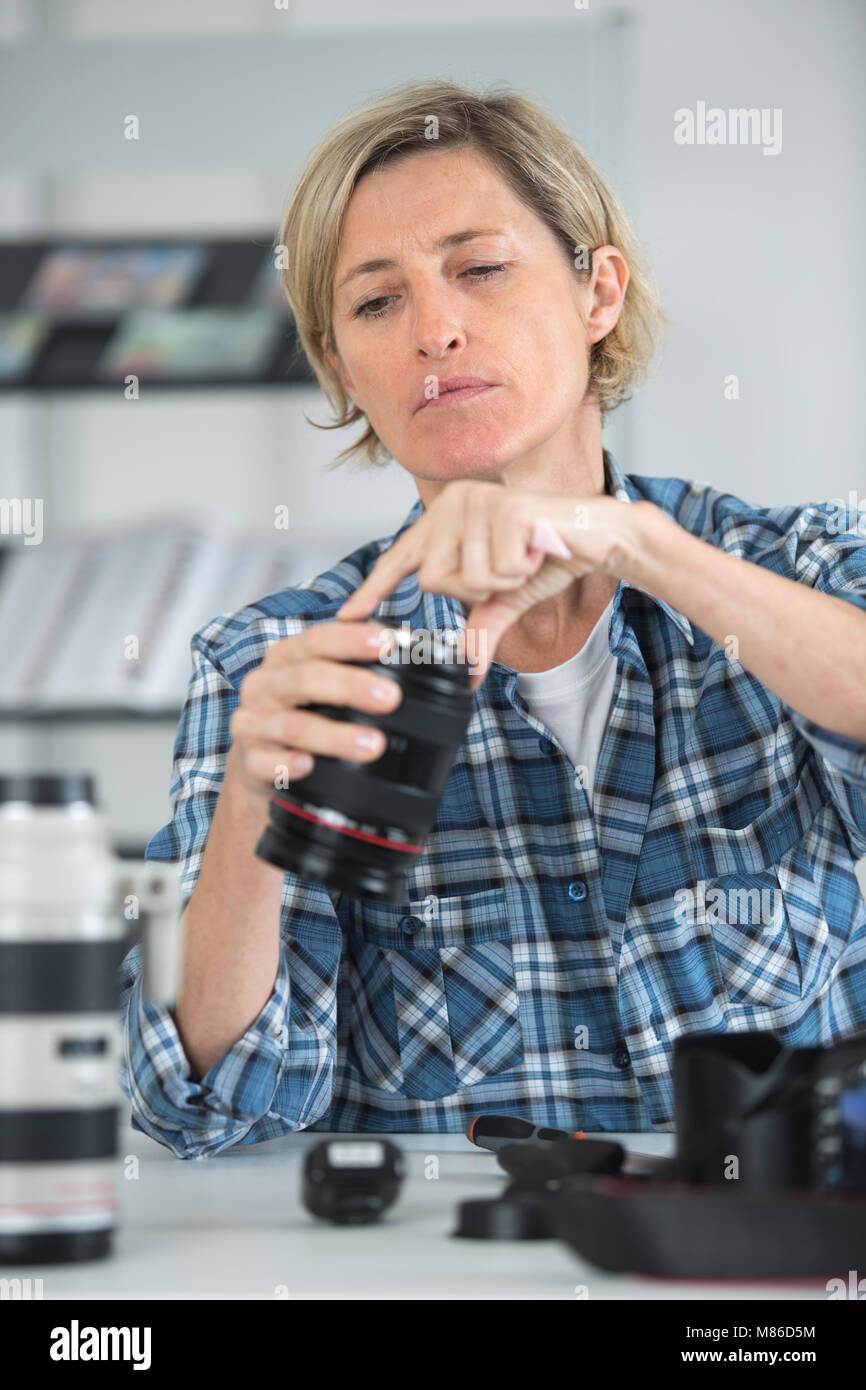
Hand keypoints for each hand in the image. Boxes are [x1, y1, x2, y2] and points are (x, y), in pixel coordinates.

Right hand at [228, 620, 402, 802]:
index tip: (388, 643)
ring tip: (373, 744)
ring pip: (292, 725)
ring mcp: (252, 723)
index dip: (351, 639)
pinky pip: (265, 763)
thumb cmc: (303, 713)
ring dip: (335, 735)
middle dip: (350, 686)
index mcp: (285, 658)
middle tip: (391, 699)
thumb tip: (412, 651)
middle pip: (305, 678)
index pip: (317, 640)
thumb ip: (353, 667)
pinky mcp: (249, 760)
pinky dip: (287, 764)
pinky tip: (308, 766)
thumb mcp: (321, 684)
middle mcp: (264, 685)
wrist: (261, 762)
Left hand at [335, 479, 650, 687]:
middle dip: (476, 590)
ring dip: (503, 581)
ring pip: (467, 578)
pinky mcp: (506, 508)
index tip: (346, 617)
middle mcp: (455, 502)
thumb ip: (479, 630)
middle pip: (434, 578)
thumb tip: (468, 673)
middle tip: (509, 571)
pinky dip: (523, 572)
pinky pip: (498, 570)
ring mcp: (479, 501)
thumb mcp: (504, 599)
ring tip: (526, 558)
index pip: (400, 559)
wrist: (599, 537)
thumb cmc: (546, 558)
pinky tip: (538, 551)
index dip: (373, 590)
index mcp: (446, 517)